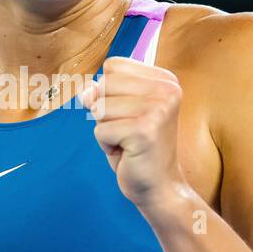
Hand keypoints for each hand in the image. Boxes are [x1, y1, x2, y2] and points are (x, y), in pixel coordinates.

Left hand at [78, 56, 188, 211]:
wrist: (159, 185)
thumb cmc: (138, 147)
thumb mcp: (120, 110)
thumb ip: (103, 92)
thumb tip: (85, 92)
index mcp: (165, 80)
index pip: (113, 66)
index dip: (109, 92)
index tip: (130, 113)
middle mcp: (167, 90)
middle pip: (105, 84)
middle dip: (105, 111)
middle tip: (127, 131)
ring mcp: (158, 109)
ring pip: (100, 108)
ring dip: (105, 129)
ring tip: (127, 141)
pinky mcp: (145, 130)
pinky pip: (100, 130)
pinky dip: (106, 145)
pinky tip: (127, 153)